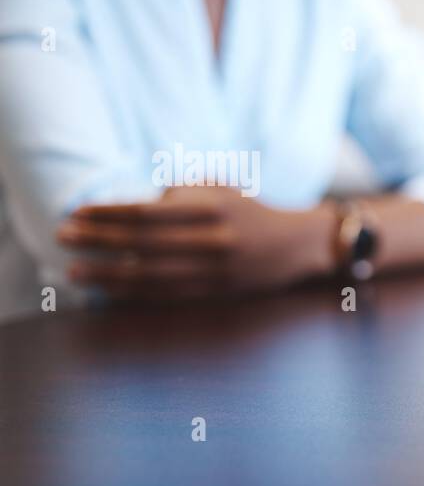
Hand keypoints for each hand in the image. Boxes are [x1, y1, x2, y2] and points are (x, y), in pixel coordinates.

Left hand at [58, 185, 335, 301]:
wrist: (298, 245)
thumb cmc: (250, 212)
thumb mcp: (219, 188)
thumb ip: (178, 191)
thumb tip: (133, 208)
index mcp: (213, 208)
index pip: (148, 212)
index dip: (108, 214)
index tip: (76, 213)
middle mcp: (214, 240)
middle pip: (143, 244)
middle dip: (97, 241)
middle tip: (63, 238)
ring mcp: (217, 271)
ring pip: (151, 275)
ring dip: (107, 274)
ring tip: (75, 272)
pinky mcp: (218, 293)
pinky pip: (168, 296)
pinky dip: (134, 295)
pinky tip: (109, 292)